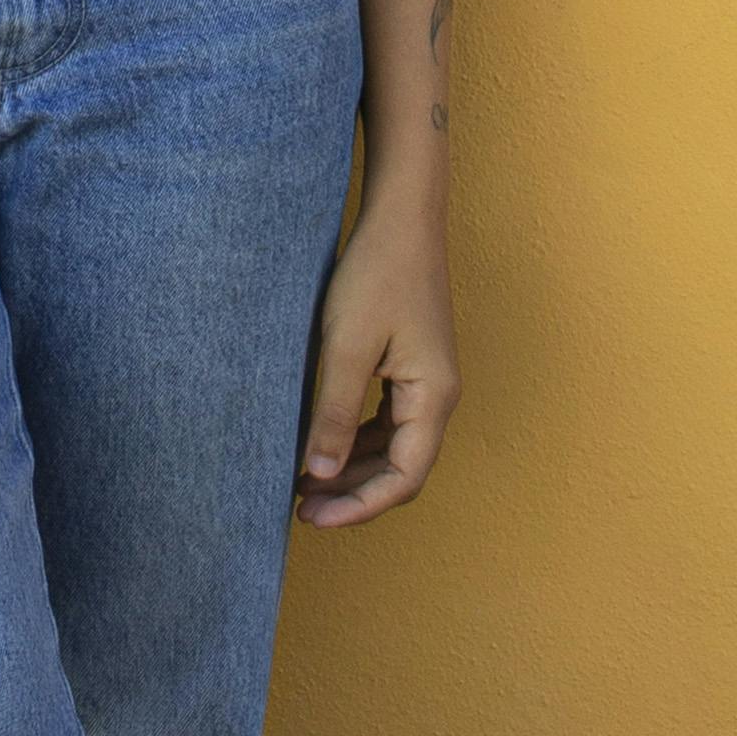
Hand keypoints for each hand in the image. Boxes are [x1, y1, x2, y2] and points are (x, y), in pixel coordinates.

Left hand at [296, 196, 459, 528]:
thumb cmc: (377, 273)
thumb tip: (318, 476)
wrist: (401, 217)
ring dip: (351, 470)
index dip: (358, 507)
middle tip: (298, 507)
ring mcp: (426, 383)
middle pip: (400, 470)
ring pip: (391, 449)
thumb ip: (333, 414)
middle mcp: (438, 397)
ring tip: (302, 482)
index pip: (403, 478)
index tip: (311, 518)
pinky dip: (354, 441)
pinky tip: (319, 443)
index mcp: (433, 398)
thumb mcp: (345, 347)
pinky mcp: (410, 368)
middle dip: (352, 494)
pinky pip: (385, 423)